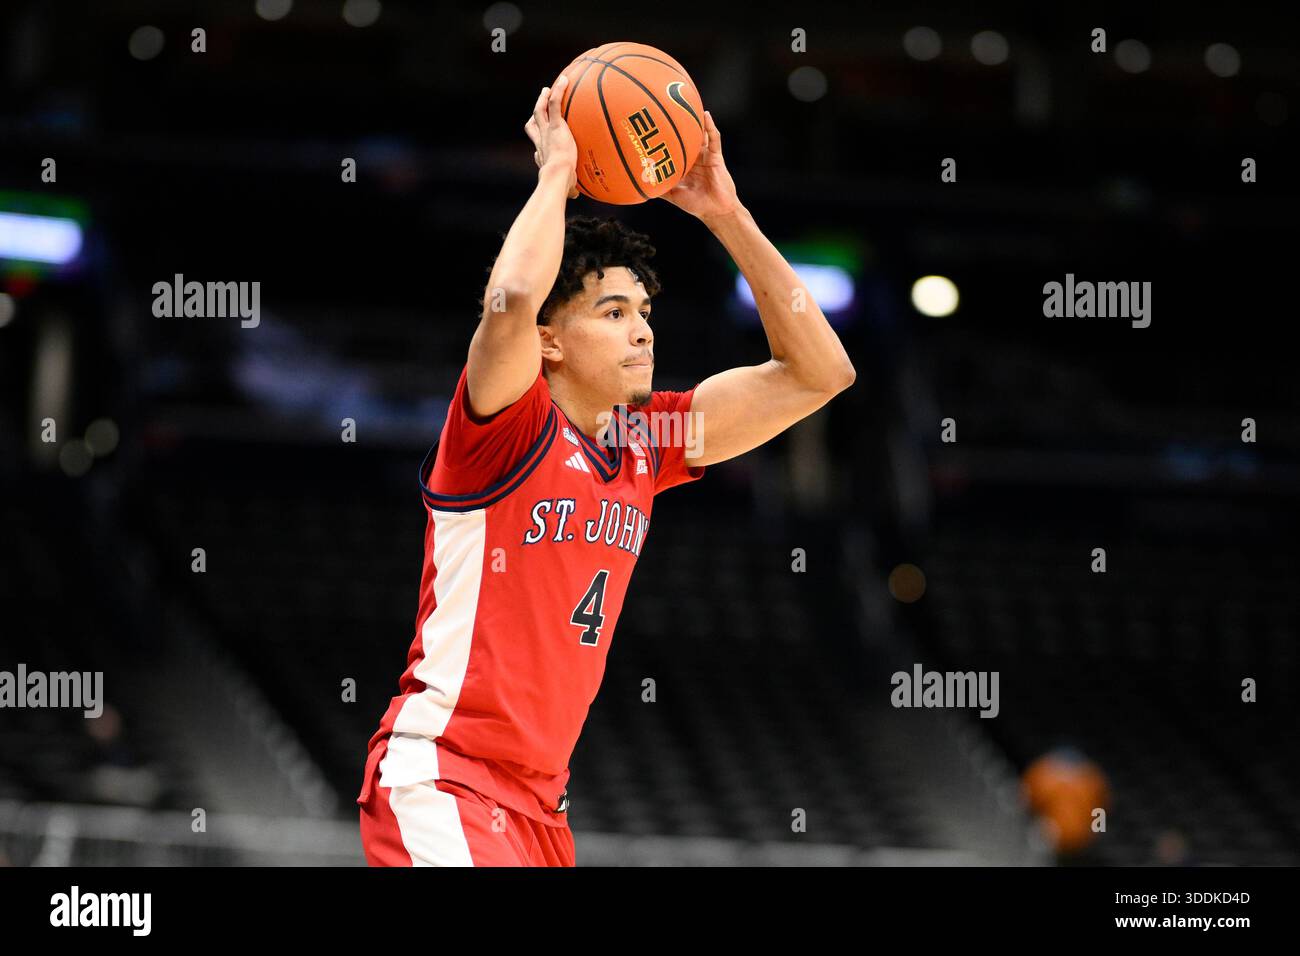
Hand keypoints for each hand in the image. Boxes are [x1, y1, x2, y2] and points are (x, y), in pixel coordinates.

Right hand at [524, 73, 579, 199]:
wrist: (557, 176)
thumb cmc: (561, 185)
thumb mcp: (565, 188)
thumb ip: (570, 190)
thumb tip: (574, 196)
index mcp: (542, 153)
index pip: (537, 141)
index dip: (536, 134)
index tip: (538, 130)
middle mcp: (542, 141)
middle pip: (534, 122)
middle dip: (536, 111)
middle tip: (541, 101)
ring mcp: (547, 131)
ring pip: (541, 110)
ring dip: (544, 97)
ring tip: (550, 87)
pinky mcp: (556, 125)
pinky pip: (555, 103)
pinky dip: (558, 91)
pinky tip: (564, 80)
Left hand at [659, 110, 739, 221]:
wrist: (715, 211)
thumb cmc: (695, 205)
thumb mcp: (672, 195)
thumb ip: (659, 188)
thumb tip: (639, 185)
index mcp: (684, 163)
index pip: (673, 145)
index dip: (664, 136)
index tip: (651, 125)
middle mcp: (694, 156)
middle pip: (685, 135)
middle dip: (677, 121)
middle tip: (665, 104)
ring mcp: (705, 154)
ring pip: (699, 133)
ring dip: (694, 119)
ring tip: (685, 102)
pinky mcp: (716, 156)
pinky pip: (714, 139)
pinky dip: (710, 127)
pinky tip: (706, 115)